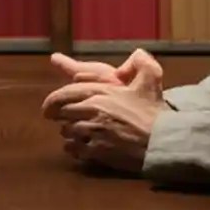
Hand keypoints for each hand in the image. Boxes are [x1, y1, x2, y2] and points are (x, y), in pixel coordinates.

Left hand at [42, 48, 166, 173]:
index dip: (52, 100)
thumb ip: (141, 61)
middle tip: (56, 117)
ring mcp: (93, 133)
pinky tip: (77, 147)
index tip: (48, 106)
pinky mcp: (96, 152)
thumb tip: (131, 58)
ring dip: (67, 131)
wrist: (160, 141)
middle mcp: (92, 111)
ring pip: (67, 131)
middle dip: (57, 115)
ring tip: (73, 131)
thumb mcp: (152, 78)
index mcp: (101, 92)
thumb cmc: (154, 111)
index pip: (65, 94)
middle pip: (62, 113)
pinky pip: (74, 149)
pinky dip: (72, 147)